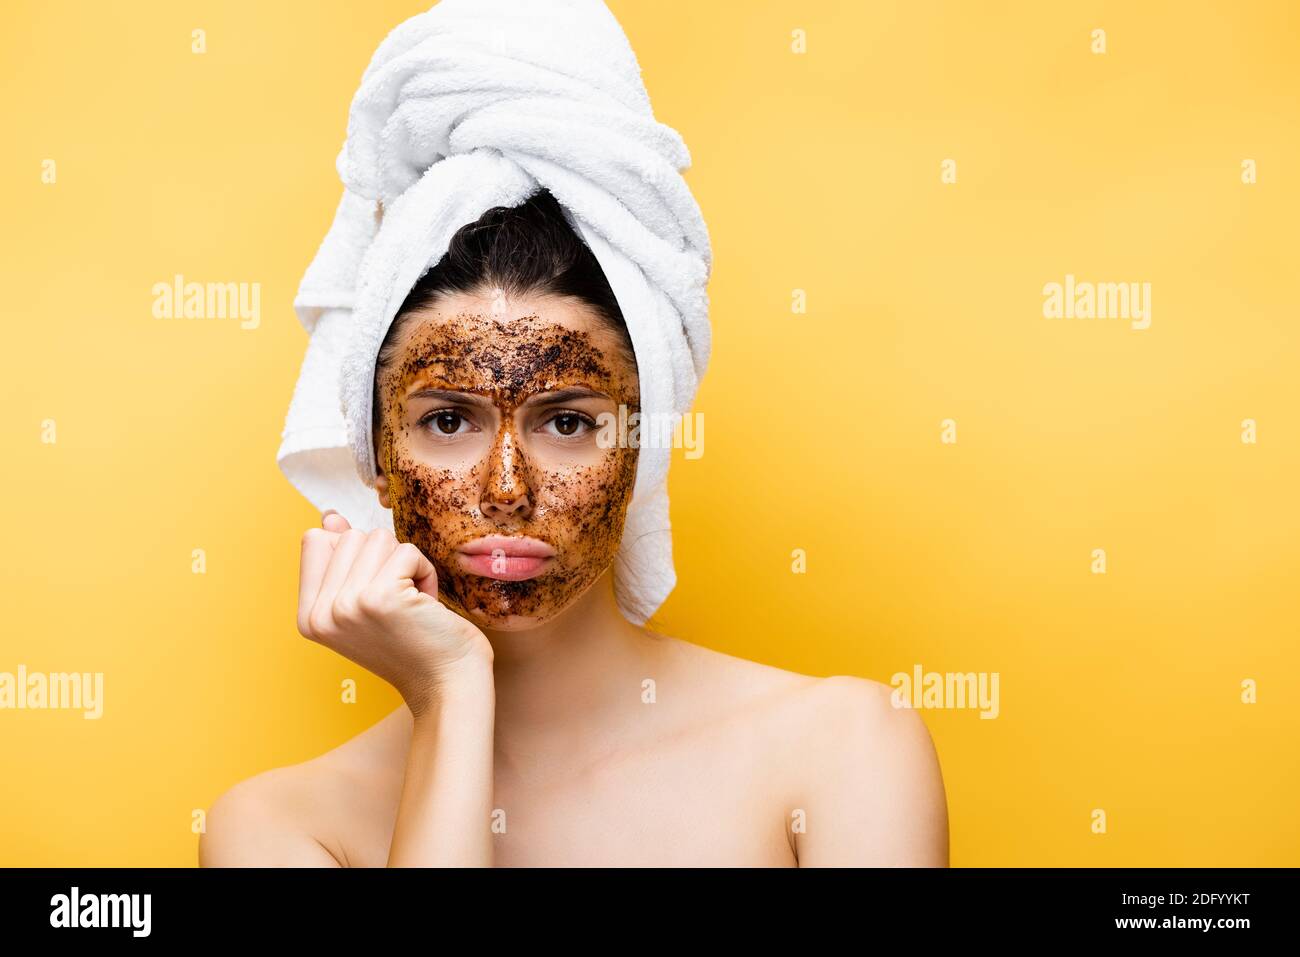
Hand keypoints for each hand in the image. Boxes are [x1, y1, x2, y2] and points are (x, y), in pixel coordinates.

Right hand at [297, 510, 491, 716]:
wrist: (446, 684)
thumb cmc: (413, 643)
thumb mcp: (365, 603)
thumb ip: (342, 561)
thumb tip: (330, 517)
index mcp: (309, 616)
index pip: (315, 541)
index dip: (354, 554)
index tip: (374, 589)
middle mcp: (322, 613)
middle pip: (352, 536)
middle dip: (386, 561)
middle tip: (399, 603)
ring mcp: (348, 604)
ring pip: (379, 538)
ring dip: (407, 565)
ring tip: (412, 604)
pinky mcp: (382, 597)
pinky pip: (408, 551)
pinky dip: (425, 572)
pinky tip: (425, 605)